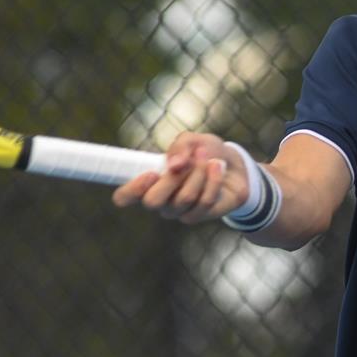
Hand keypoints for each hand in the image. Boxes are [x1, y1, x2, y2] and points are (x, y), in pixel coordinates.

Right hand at [111, 131, 248, 223]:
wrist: (233, 165)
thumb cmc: (204, 152)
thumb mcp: (191, 141)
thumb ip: (179, 147)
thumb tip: (174, 164)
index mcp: (147, 182)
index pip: (124, 197)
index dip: (131, 189)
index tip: (151, 173)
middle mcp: (159, 201)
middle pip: (152, 202)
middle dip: (172, 178)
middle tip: (188, 160)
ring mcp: (178, 211)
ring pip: (183, 198)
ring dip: (198, 174)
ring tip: (208, 157)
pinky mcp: (198, 216)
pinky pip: (204, 201)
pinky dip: (213, 179)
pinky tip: (217, 167)